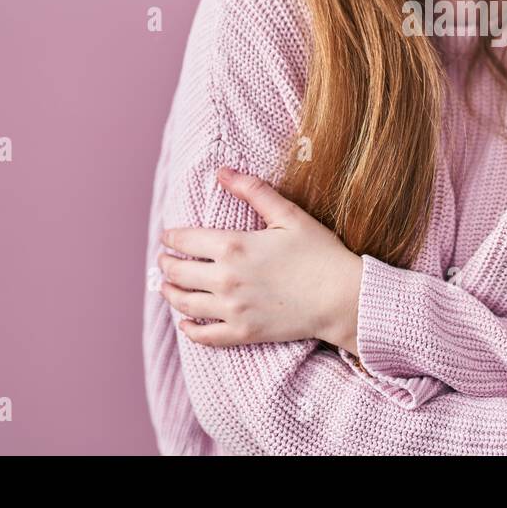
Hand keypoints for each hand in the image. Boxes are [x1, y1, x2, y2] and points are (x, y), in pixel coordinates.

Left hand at [157, 169, 362, 349]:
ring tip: (167, 288)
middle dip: (166, 264)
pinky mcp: (243, 333)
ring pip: (184, 303)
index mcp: (233, 246)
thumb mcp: (289, 214)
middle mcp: (225, 279)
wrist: (342, 297)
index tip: (167, 237)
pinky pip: (203, 336)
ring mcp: (232, 309)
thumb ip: (253, 190)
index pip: (184, 240)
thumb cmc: (319, 253)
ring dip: (170, 294)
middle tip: (164, 261)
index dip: (170, 238)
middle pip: (177, 273)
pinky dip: (189, 329)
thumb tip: (222, 171)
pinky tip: (185, 322)